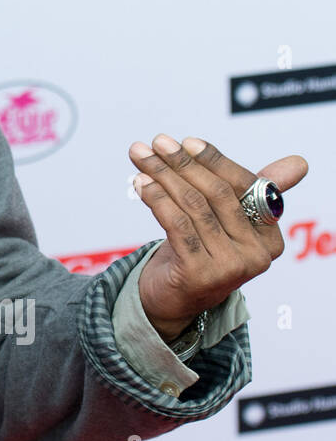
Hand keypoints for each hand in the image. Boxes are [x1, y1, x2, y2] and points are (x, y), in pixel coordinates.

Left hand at [129, 135, 307, 341]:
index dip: (215, 161)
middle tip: (157, 143)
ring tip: (141, 158)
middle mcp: (257, 254)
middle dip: (183, 164)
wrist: (172, 299)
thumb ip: (251, 190)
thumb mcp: (226, 220)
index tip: (187, 142)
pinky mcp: (200, 274)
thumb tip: (299, 162)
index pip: (246, 186)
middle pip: (218, 194)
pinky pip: (176, 224)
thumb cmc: (200, 251)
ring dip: (162, 176)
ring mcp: (230, 267)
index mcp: (270, 236)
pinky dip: (156, 199)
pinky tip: (140, 184)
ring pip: (194, 206)